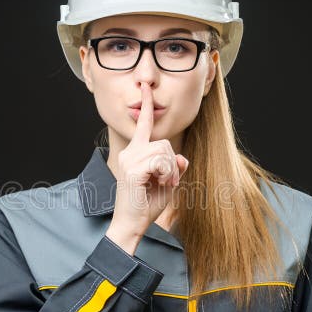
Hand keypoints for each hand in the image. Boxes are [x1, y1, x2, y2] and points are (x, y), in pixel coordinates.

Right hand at [106, 84, 189, 252]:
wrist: (131, 224)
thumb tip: (182, 158)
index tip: (146, 88)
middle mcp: (129, 153)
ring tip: (164, 183)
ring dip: (171, 169)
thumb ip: (175, 167)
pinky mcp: (132, 169)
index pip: (143, 125)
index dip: (146, 106)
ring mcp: (129, 160)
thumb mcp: (167, 182)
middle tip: (169, 181)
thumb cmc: (146, 205)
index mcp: (134, 153)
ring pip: (164, 150)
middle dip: (173, 162)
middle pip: (164, 142)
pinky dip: (167, 173)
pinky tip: (160, 184)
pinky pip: (160, 161)